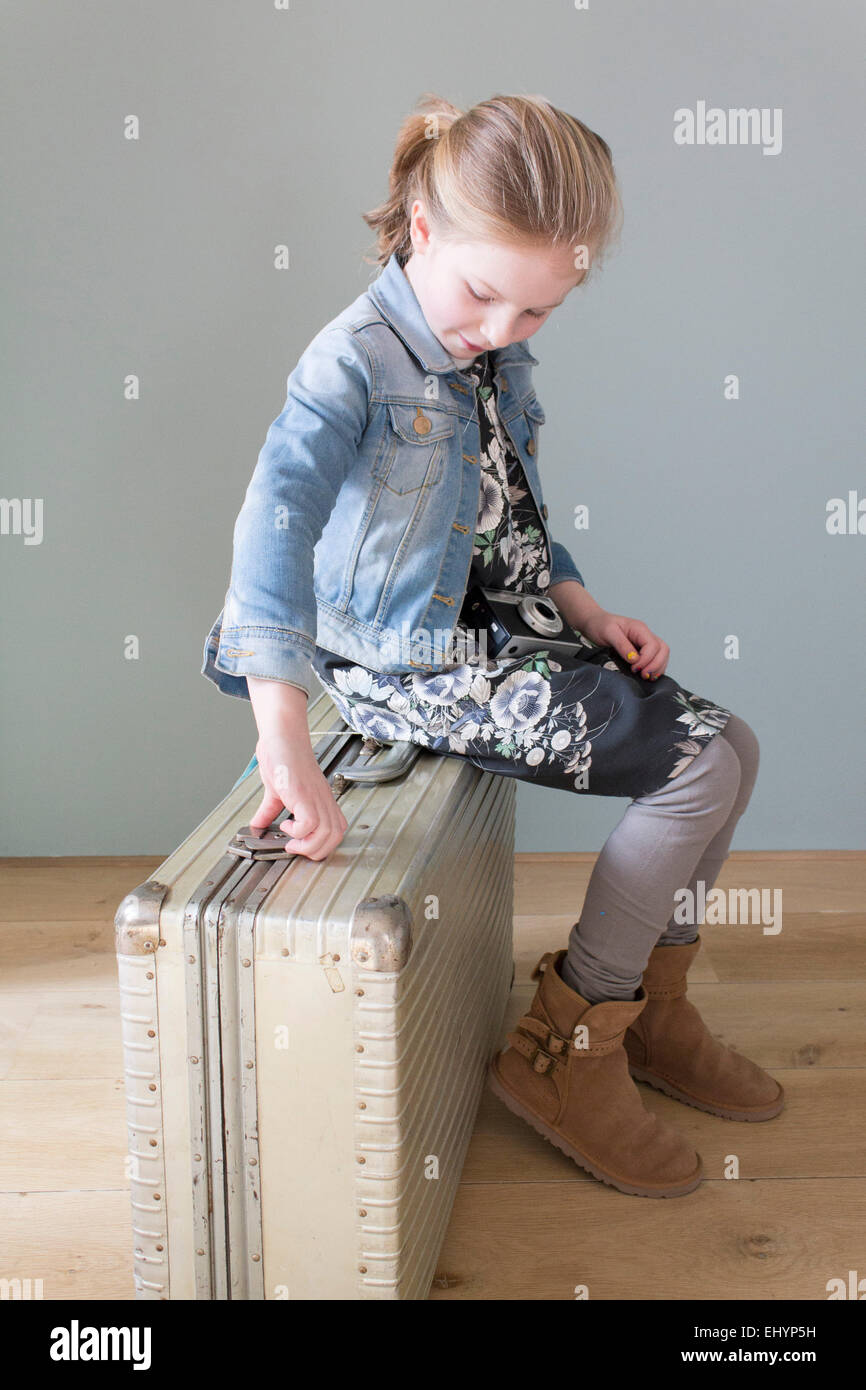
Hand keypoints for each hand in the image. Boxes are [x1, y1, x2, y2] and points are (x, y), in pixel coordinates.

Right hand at [250, 732, 348, 860]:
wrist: (282, 736)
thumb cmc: (283, 757)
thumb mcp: (276, 792)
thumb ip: (270, 810)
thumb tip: (258, 824)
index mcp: (321, 801)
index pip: (337, 830)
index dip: (323, 844)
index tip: (302, 846)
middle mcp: (322, 800)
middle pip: (336, 836)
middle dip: (315, 851)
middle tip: (296, 848)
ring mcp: (315, 797)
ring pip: (327, 834)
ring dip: (307, 845)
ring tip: (290, 840)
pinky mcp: (303, 794)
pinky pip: (310, 824)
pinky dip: (298, 832)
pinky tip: (286, 824)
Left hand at [577, 609, 669, 679]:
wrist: (593, 624)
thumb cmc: (600, 625)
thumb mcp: (609, 633)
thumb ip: (622, 645)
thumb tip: (635, 659)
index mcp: (639, 629)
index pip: (653, 645)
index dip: (647, 659)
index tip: (634, 668)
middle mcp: (645, 635)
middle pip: (663, 650)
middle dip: (656, 665)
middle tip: (643, 675)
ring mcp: (645, 643)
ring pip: (662, 655)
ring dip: (657, 668)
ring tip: (645, 677)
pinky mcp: (642, 650)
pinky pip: (656, 659)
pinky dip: (654, 668)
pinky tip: (646, 675)